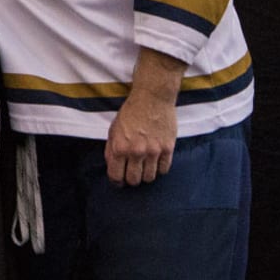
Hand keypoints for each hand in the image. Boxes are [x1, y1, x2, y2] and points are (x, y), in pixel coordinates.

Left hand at [104, 48, 183, 184]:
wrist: (152, 98)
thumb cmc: (130, 113)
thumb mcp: (113, 130)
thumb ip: (111, 150)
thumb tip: (113, 167)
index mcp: (119, 147)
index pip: (116, 176)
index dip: (117, 181)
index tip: (119, 181)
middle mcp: (136, 151)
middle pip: (134, 180)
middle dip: (131, 180)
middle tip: (132, 174)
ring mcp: (153, 151)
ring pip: (149, 178)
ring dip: (145, 175)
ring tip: (144, 168)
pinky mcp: (168, 148)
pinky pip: (163, 170)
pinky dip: (159, 170)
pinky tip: (155, 162)